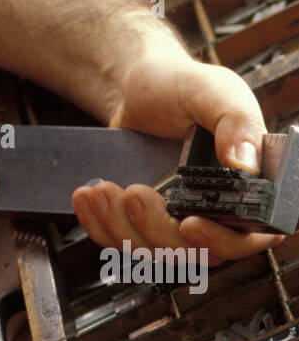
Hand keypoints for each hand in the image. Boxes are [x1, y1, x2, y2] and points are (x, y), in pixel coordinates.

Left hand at [72, 47, 282, 263]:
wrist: (136, 87)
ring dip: (122, 228)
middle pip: (197, 254)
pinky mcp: (146, 226)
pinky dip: (102, 228)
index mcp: (252, 188)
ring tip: (101, 189)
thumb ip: (236, 122)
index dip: (219, 239)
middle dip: (156, 228)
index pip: (248, 236)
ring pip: (155, 255)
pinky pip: (124, 246)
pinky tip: (88, 198)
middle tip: (132, 193)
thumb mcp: (213, 91)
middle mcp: (221, 213)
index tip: (188, 223)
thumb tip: (245, 165)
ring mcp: (181, 223)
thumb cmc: (180, 86)